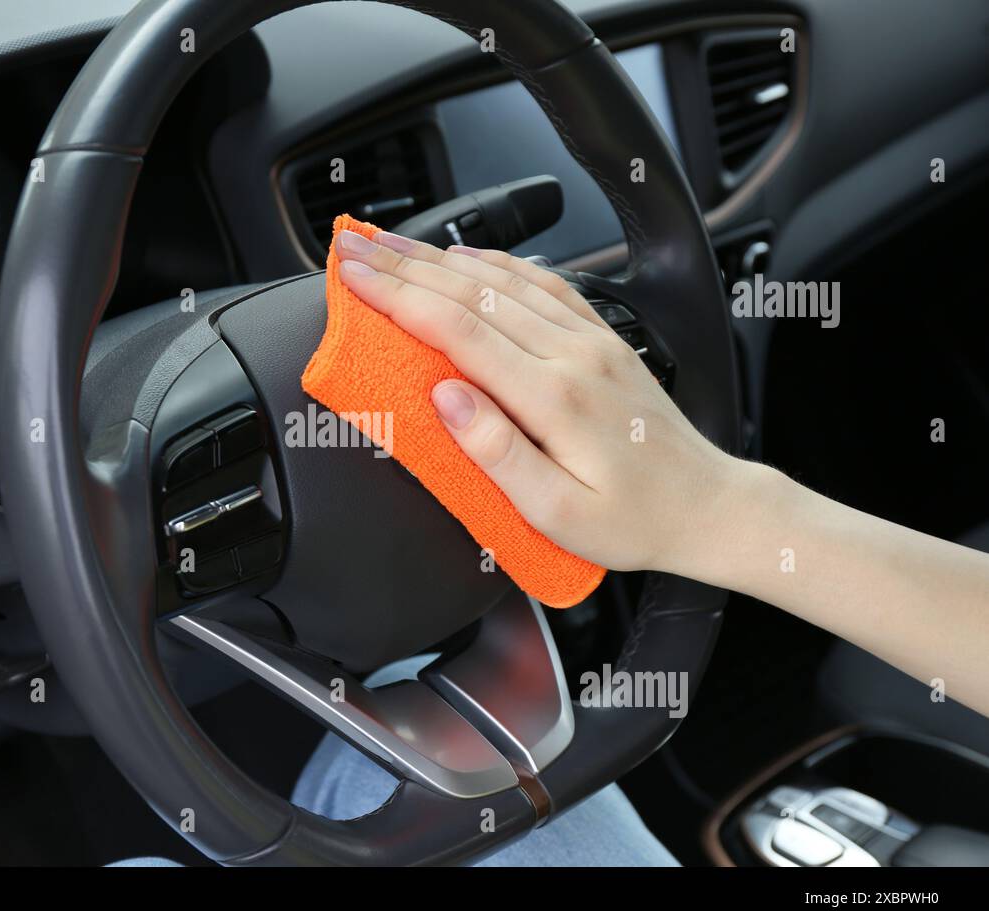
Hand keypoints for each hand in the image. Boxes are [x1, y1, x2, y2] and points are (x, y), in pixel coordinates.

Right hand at [333, 228, 747, 575]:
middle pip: (471, 294)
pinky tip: (468, 255)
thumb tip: (444, 397)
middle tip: (352, 246)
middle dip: (403, 265)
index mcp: (553, 396)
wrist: (706, 506)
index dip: (398, 297)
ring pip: (503, 281)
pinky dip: (497, 263)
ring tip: (391, 243)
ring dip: (439, 257)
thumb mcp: (556, 512)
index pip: (458, 329)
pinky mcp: (603, 340)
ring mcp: (591, 340)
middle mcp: (573, 355)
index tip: (353, 277)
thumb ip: (497, 451)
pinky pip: (544, 284)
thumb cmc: (632, 520)